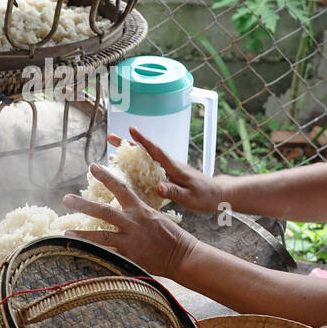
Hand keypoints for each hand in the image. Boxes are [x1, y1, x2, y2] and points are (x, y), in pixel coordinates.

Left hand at [62, 161, 198, 277]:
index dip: (105, 176)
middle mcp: (133, 222)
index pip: (120, 187)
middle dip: (83, 204)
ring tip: (65, 232)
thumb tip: (123, 207)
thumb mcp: (154, 216)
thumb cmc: (171, 235)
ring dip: (81, 233)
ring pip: (101, 235)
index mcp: (140, 209)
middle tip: (66, 199)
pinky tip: (80, 254)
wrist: (182, 255)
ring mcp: (130, 240)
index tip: (92, 166)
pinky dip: (94, 254)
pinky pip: (108, 254)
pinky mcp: (130, 256)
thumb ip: (137, 212)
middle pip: (103, 211)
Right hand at [109, 126, 226, 213]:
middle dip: (128, 143)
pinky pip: (148, 167)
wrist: (216, 194)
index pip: (156, 151)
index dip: (143, 141)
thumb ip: (174, 192)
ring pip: (145, 158)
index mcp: (174, 168)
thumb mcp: (190, 198)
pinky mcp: (166, 174)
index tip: (131, 129)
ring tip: (112, 150)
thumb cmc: (205, 196)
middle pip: (146, 151)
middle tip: (110, 137)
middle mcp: (169, 165)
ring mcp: (167, 169)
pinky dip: (135, 164)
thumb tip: (158, 186)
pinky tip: (126, 168)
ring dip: (129, 153)